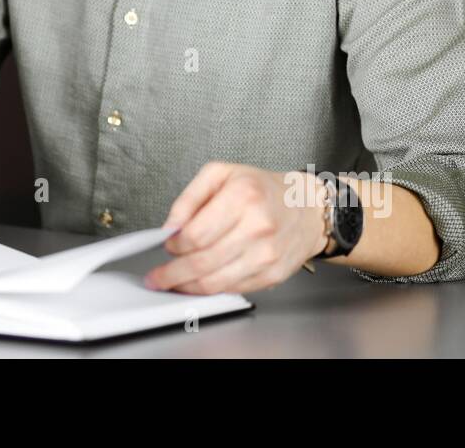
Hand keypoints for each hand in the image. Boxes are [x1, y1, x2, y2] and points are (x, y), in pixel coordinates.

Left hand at [143, 162, 327, 294]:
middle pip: (202, 262)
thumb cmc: (262, 189)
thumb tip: (170, 228)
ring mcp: (267, 254)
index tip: (166, 246)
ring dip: (188, 287)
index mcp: (242, 196)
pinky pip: (233, 289)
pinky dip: (211, 290)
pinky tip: (199, 284)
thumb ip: (189, 198)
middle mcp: (257, 226)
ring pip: (216, 282)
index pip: (196, 234)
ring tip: (173, 283)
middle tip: (157, 277)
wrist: (307, 207)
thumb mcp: (221, 174)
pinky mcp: (273, 274)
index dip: (174, 245)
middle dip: (172, 274)